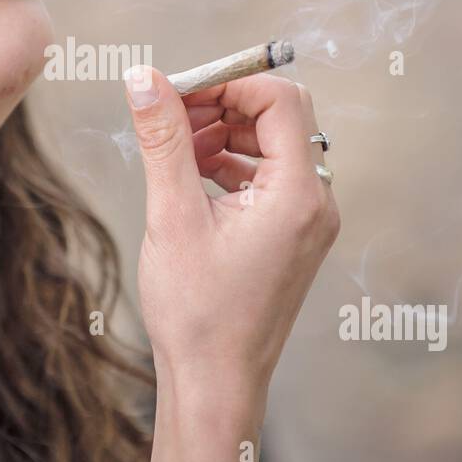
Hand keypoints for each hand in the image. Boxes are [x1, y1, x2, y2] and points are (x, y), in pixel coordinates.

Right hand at [123, 65, 339, 392]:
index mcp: (299, 194)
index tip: (178, 91)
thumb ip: (164, 140)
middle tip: (170, 114)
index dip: (228, 83)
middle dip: (224, 105)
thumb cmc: (197, 311)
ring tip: (174, 149)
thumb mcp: (172, 216)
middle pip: (280, 118)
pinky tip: (191, 175)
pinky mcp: (293, 234)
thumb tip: (145, 79)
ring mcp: (308, 220)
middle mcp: (316, 202)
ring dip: (225, 133)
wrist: (216, 382)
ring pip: (273, 144)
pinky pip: (269, 176)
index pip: (279, 100)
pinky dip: (232, 163)